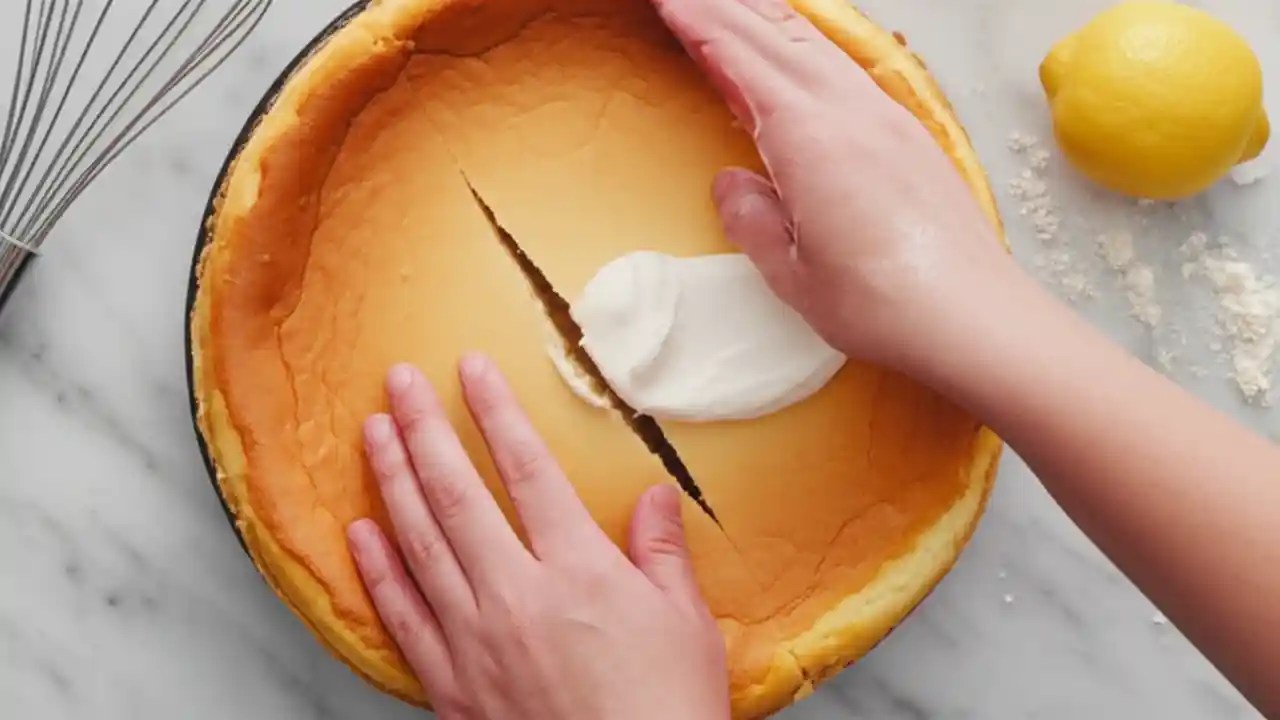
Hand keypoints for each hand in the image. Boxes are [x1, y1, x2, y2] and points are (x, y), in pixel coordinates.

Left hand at [346, 358, 730, 719]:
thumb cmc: (665, 708)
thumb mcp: (684, 622)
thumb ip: (660, 552)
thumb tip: (654, 496)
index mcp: (578, 570)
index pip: (526, 470)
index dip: (495, 412)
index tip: (470, 369)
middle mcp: (516, 594)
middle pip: (458, 495)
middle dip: (424, 430)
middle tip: (398, 380)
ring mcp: (475, 640)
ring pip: (420, 544)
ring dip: (390, 482)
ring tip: (371, 433)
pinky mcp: (453, 686)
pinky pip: (403, 617)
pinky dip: (377, 572)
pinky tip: (360, 534)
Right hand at [653, 0, 1009, 372]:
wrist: (974, 318)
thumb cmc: (882, 306)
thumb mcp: (792, 274)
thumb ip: (752, 220)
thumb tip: (731, 183)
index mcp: (809, 136)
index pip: (740, 57)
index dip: (698, 21)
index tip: (665, 0)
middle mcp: (849, 110)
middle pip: (777, 35)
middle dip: (725, 7)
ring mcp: (884, 117)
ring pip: (815, 45)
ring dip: (766, 19)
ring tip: (732, 8)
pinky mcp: (908, 135)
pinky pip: (844, 69)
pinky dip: (806, 47)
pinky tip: (798, 56)